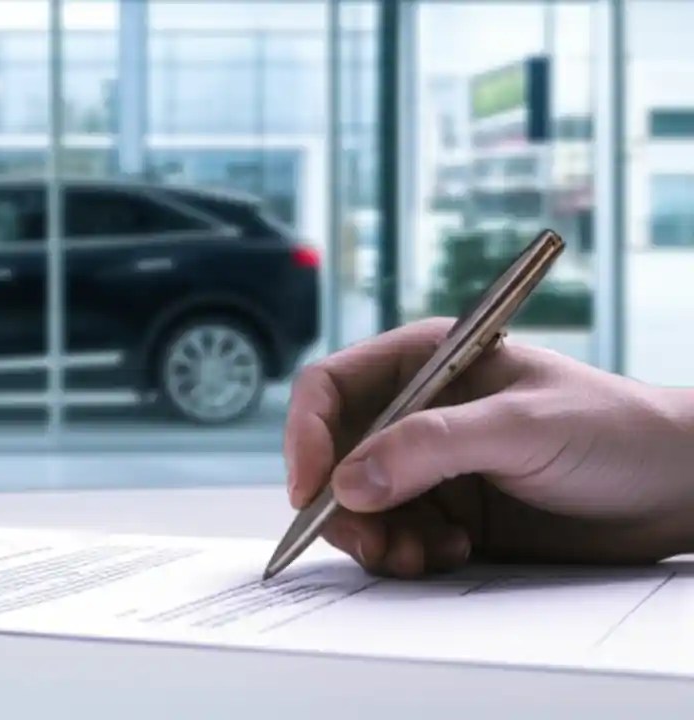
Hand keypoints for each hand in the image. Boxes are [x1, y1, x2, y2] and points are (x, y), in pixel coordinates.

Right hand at [285, 318, 693, 577]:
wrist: (673, 488)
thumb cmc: (614, 429)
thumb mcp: (522, 426)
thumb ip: (432, 447)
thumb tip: (349, 480)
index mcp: (424, 362)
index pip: (331, 388)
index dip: (306, 433)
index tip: (309, 487)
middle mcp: (414, 412)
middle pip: (331, 455)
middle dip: (339, 503)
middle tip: (370, 540)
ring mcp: (427, 466)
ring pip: (356, 504)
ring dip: (374, 537)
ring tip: (419, 556)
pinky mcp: (446, 513)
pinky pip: (392, 537)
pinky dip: (405, 554)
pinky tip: (452, 553)